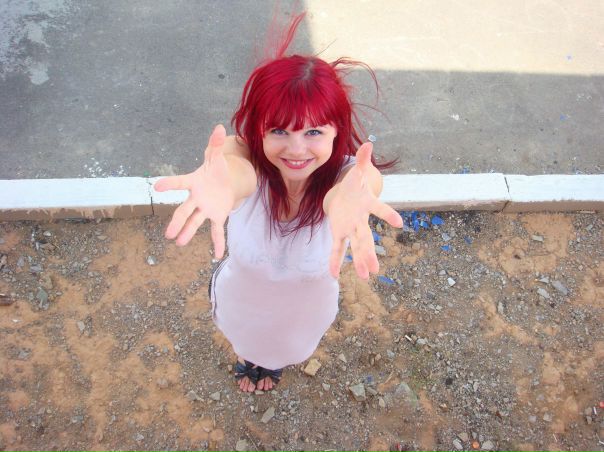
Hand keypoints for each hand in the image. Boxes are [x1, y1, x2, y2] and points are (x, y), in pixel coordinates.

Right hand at [153, 125, 234, 257]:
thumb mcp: (216, 158)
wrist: (225, 182)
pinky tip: (217, 255)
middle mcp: (196, 198)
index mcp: (194, 182)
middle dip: (177, 222)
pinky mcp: (217, 216)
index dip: (169, 184)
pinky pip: (217, 231)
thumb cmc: (216, 170)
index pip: (180, 183)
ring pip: (195, 222)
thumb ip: (215, 145)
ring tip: (179, 243)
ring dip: (188, 233)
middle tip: (168, 234)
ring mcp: (205, 209)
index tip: (156, 186)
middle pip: (185, 210)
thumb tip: (219, 127)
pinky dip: (218, 243)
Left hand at [327, 142, 402, 278]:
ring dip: (358, 260)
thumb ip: (363, 161)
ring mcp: (350, 228)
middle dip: (369, 252)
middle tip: (375, 270)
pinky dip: (334, 260)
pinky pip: (337, 248)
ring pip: (355, 246)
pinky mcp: (339, 232)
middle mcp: (361, 220)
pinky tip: (333, 275)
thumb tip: (369, 143)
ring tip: (364, 277)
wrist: (345, 195)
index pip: (380, 209)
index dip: (388, 215)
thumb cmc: (354, 184)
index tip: (399, 223)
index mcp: (367, 204)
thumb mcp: (357, 172)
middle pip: (366, 237)